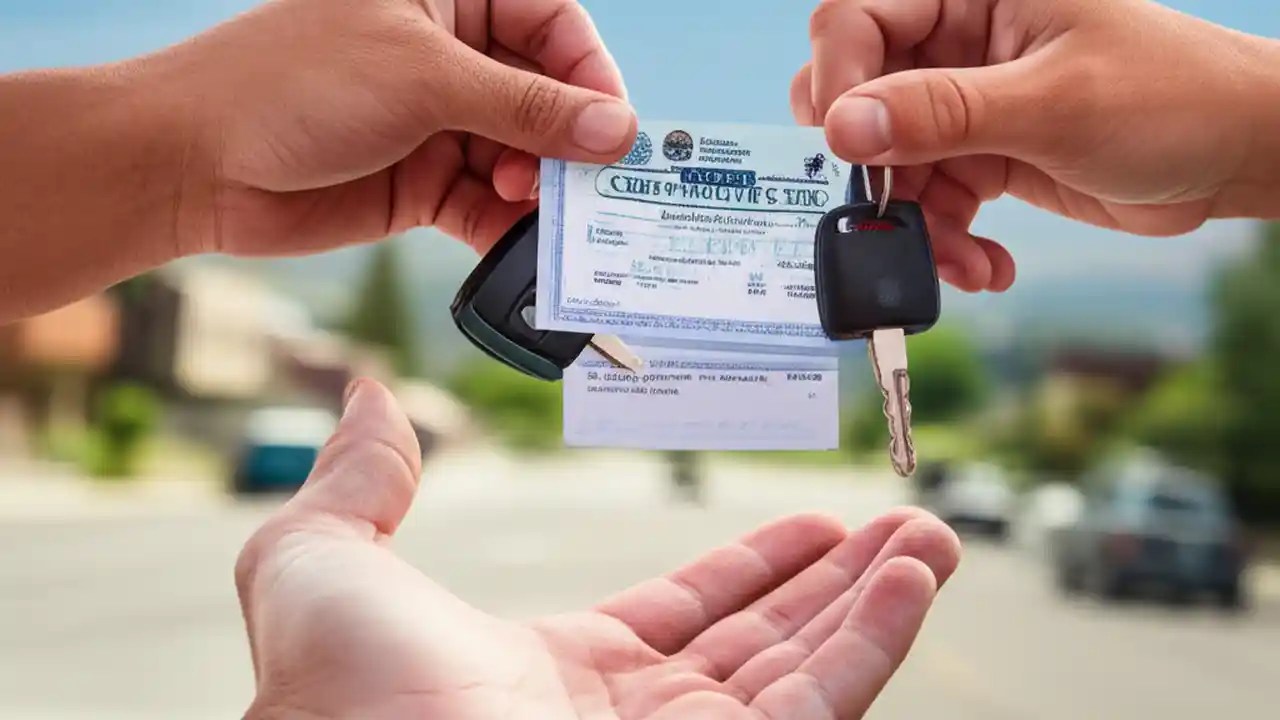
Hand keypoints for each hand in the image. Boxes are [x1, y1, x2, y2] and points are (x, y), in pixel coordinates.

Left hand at [156, 0, 635, 256]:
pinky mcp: (422, 181)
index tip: (615, 127)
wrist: (195, 163)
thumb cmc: (292, 83)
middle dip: (568, 142)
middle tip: (589, 186)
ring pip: (521, 156)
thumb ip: (526, 106)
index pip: (552, 23)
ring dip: (540, 190)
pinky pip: (486, 204)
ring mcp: (437, 120)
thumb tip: (616, 128)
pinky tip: (521, 245)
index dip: (590, 73)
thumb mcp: (424, 79)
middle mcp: (449, 55)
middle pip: (545, 96)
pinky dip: (507, 226)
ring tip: (544, 216)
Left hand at [236, 379, 960, 718]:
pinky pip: (825, 706)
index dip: (753, 566)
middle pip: (765, 642)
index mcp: (559, 677)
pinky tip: (912, 578)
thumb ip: (355, 485)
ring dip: (876, 600)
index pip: (687, 615)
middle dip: (836, 579)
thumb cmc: (336, 698)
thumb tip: (363, 399)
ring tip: (931, 536)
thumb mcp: (322, 568)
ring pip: (809, 670)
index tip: (812, 524)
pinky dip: (877, 641)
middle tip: (895, 523)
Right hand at [798, 0, 1279, 292]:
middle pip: (860, 95)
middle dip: (872, 163)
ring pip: (890, 163)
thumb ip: (941, 112)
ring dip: (915, 222)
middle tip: (890, 204)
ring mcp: (967, 102)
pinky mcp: (982, 154)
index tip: (845, 144)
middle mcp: (960, 41)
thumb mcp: (1052, 102)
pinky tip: (983, 263)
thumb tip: (843, 126)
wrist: (1238, 155)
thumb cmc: (1174, 96)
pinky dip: (946, 240)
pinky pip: (930, 200)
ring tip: (959, 259)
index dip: (839, 80)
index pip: (858, 19)